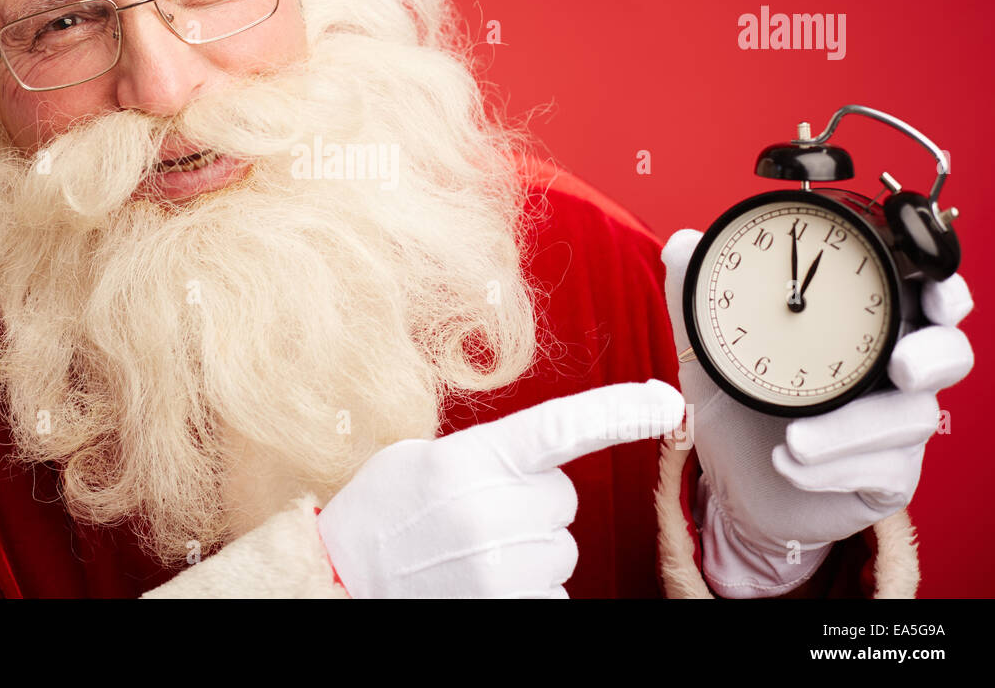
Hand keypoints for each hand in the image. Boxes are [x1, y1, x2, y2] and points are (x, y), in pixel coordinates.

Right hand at [315, 380, 684, 597]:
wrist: (342, 579)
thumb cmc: (380, 513)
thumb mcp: (420, 460)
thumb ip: (484, 452)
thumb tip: (541, 461)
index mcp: (472, 459)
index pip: (561, 428)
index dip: (618, 412)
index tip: (666, 401)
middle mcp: (494, 511)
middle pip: (562, 500)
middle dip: (530, 505)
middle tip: (475, 515)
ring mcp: (504, 566)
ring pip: (560, 549)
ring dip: (528, 549)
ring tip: (469, 552)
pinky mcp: (511, 606)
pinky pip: (552, 591)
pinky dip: (525, 586)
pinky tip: (478, 580)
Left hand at [662, 228, 973, 596]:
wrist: (731, 488)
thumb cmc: (737, 412)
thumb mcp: (709, 354)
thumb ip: (697, 299)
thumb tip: (681, 242)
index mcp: (859, 327)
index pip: (919, 294)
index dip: (942, 286)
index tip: (933, 284)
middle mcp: (888, 373)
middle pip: (949, 352)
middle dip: (936, 353)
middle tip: (901, 364)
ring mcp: (893, 427)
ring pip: (913, 417)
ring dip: (854, 427)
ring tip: (795, 437)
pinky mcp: (887, 478)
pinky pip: (884, 469)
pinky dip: (834, 466)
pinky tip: (788, 463)